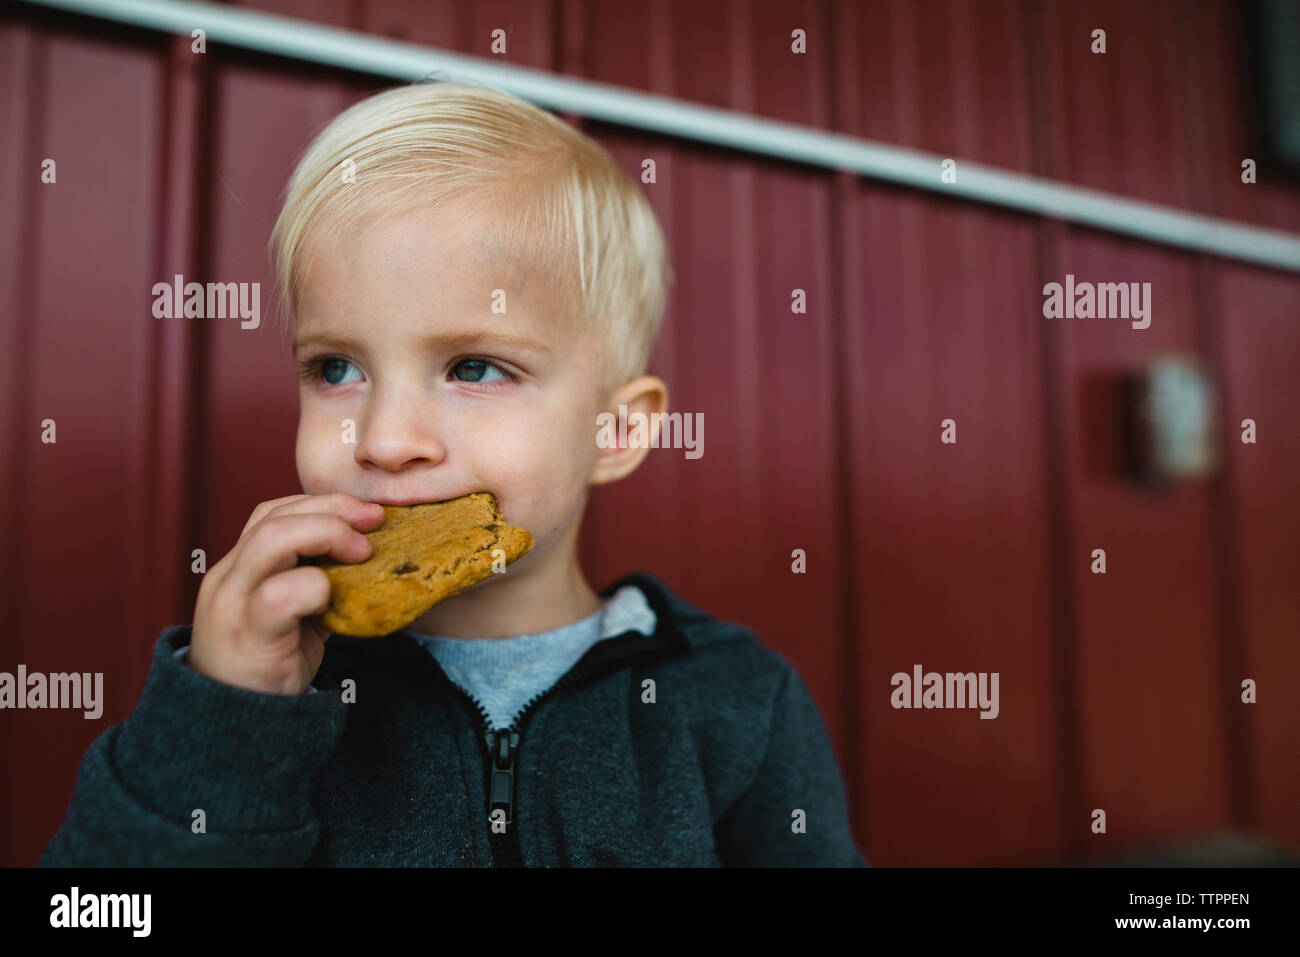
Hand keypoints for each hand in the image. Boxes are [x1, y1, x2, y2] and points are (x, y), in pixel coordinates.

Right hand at [188, 493, 385, 694]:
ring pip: (272, 541)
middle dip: (332, 511)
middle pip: (274, 517)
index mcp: (238, 568)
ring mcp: (231, 604)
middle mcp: (227, 578)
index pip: (273, 512)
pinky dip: (315, 587)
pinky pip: (279, 595)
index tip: (368, 514)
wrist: (235, 725)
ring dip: (327, 535)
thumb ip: (318, 580)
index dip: (323, 504)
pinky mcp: (247, 635)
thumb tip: (371, 551)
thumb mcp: (295, 613)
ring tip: (361, 554)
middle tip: (374, 526)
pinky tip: (332, 600)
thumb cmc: (271, 663)